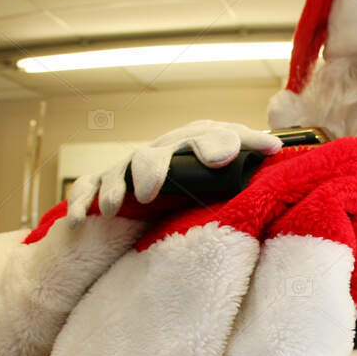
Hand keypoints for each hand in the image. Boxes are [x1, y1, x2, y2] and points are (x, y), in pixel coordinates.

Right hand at [66, 119, 283, 220]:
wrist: (161, 185)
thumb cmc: (201, 175)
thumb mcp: (228, 168)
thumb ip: (248, 155)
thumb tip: (276, 149)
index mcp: (193, 143)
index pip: (206, 136)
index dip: (216, 144)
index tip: (224, 158)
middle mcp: (160, 151)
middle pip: (155, 153)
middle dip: (154, 168)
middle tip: (152, 190)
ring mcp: (129, 168)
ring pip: (119, 170)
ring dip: (115, 187)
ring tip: (115, 208)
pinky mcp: (104, 185)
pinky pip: (88, 189)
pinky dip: (81, 202)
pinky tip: (80, 219)